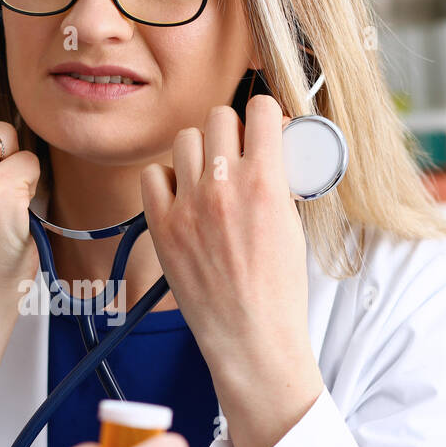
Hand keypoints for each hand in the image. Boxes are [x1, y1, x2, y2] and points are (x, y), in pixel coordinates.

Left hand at [140, 97, 323, 446]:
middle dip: (230, 130)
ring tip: (208, 173)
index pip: (258, 109)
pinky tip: (181, 195)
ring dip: (198, 150)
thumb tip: (268, 151)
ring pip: (184, 140)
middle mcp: (223, 187)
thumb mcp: (293, 224)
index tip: (263, 125)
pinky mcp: (162, 227)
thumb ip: (278, 182)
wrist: (250, 337)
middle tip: (236, 151)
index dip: (263, 114)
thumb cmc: (278, 290)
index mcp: (265, 183)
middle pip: (218, 118)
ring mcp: (188, 206)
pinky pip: (152, 176)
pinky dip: (166, 179)